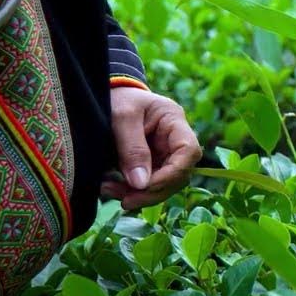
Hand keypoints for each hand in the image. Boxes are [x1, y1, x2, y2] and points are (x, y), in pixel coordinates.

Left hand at [101, 86, 201, 210]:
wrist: (106, 95)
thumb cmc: (116, 99)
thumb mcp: (121, 117)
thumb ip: (132, 149)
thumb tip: (141, 184)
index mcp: (174, 120)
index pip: (188, 151)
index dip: (173, 173)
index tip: (145, 186)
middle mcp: (174, 139)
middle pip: (179, 174)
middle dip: (153, 191)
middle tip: (125, 200)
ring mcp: (164, 152)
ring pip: (165, 184)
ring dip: (141, 194)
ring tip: (109, 191)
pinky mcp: (151, 163)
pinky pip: (149, 184)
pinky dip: (131, 191)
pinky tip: (111, 188)